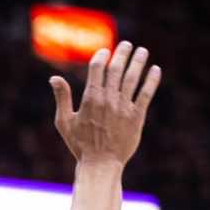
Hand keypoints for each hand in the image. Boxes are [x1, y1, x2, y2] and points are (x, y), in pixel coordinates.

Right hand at [50, 41, 160, 164]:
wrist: (100, 165)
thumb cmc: (80, 145)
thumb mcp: (64, 122)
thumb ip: (62, 98)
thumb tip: (54, 78)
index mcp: (90, 99)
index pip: (97, 68)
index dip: (102, 56)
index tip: (106, 51)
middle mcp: (108, 100)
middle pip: (116, 69)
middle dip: (122, 53)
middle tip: (127, 44)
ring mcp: (123, 108)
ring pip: (132, 78)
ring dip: (138, 62)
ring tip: (142, 51)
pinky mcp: (136, 117)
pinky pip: (146, 94)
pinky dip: (151, 80)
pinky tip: (155, 70)